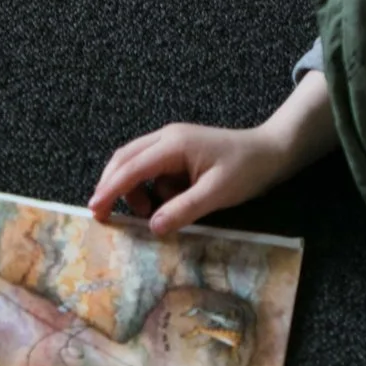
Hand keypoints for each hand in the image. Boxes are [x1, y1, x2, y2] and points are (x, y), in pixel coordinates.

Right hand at [87, 122, 290, 234]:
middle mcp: (166, 138)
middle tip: (104, 215)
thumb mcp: (215, 194)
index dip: (109, 190)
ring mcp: (171, 142)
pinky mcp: (177, 151)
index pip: (130, 168)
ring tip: (152, 212)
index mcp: (173, 144)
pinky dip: (151, 187)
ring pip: (136, 164)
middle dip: (112, 187)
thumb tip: (152, 227)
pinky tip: (168, 200)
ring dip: (136, 190)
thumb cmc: (246, 169)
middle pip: (124, 159)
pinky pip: (152, 169)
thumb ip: (182, 209)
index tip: (95, 210)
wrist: (271, 152)